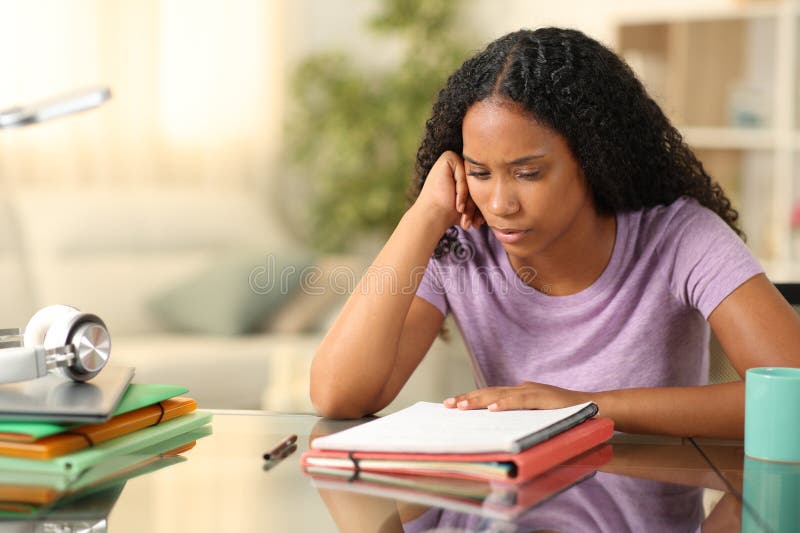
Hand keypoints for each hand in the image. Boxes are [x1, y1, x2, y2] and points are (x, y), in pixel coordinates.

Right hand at [415, 151, 483, 230]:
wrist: (433, 217)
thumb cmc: (449, 213)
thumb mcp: (472, 204)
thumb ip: (484, 195)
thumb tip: (510, 201)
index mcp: (464, 173)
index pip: (480, 186)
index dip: (478, 205)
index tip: (477, 223)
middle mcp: (459, 163)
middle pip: (477, 182)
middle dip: (474, 205)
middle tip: (471, 223)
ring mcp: (453, 159)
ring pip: (472, 180)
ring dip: (469, 202)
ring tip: (464, 216)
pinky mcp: (448, 158)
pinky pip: (464, 176)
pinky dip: (462, 192)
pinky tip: (457, 206)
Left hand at [443, 382, 591, 411]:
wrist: (598, 409)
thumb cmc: (569, 416)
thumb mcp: (540, 418)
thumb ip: (523, 420)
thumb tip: (502, 431)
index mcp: (522, 393)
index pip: (491, 395)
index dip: (471, 399)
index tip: (452, 405)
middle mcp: (525, 389)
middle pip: (490, 392)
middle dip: (467, 399)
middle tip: (447, 405)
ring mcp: (535, 391)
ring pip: (500, 394)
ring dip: (479, 400)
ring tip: (460, 406)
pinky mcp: (545, 398)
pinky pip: (522, 400)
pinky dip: (506, 403)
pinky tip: (492, 409)